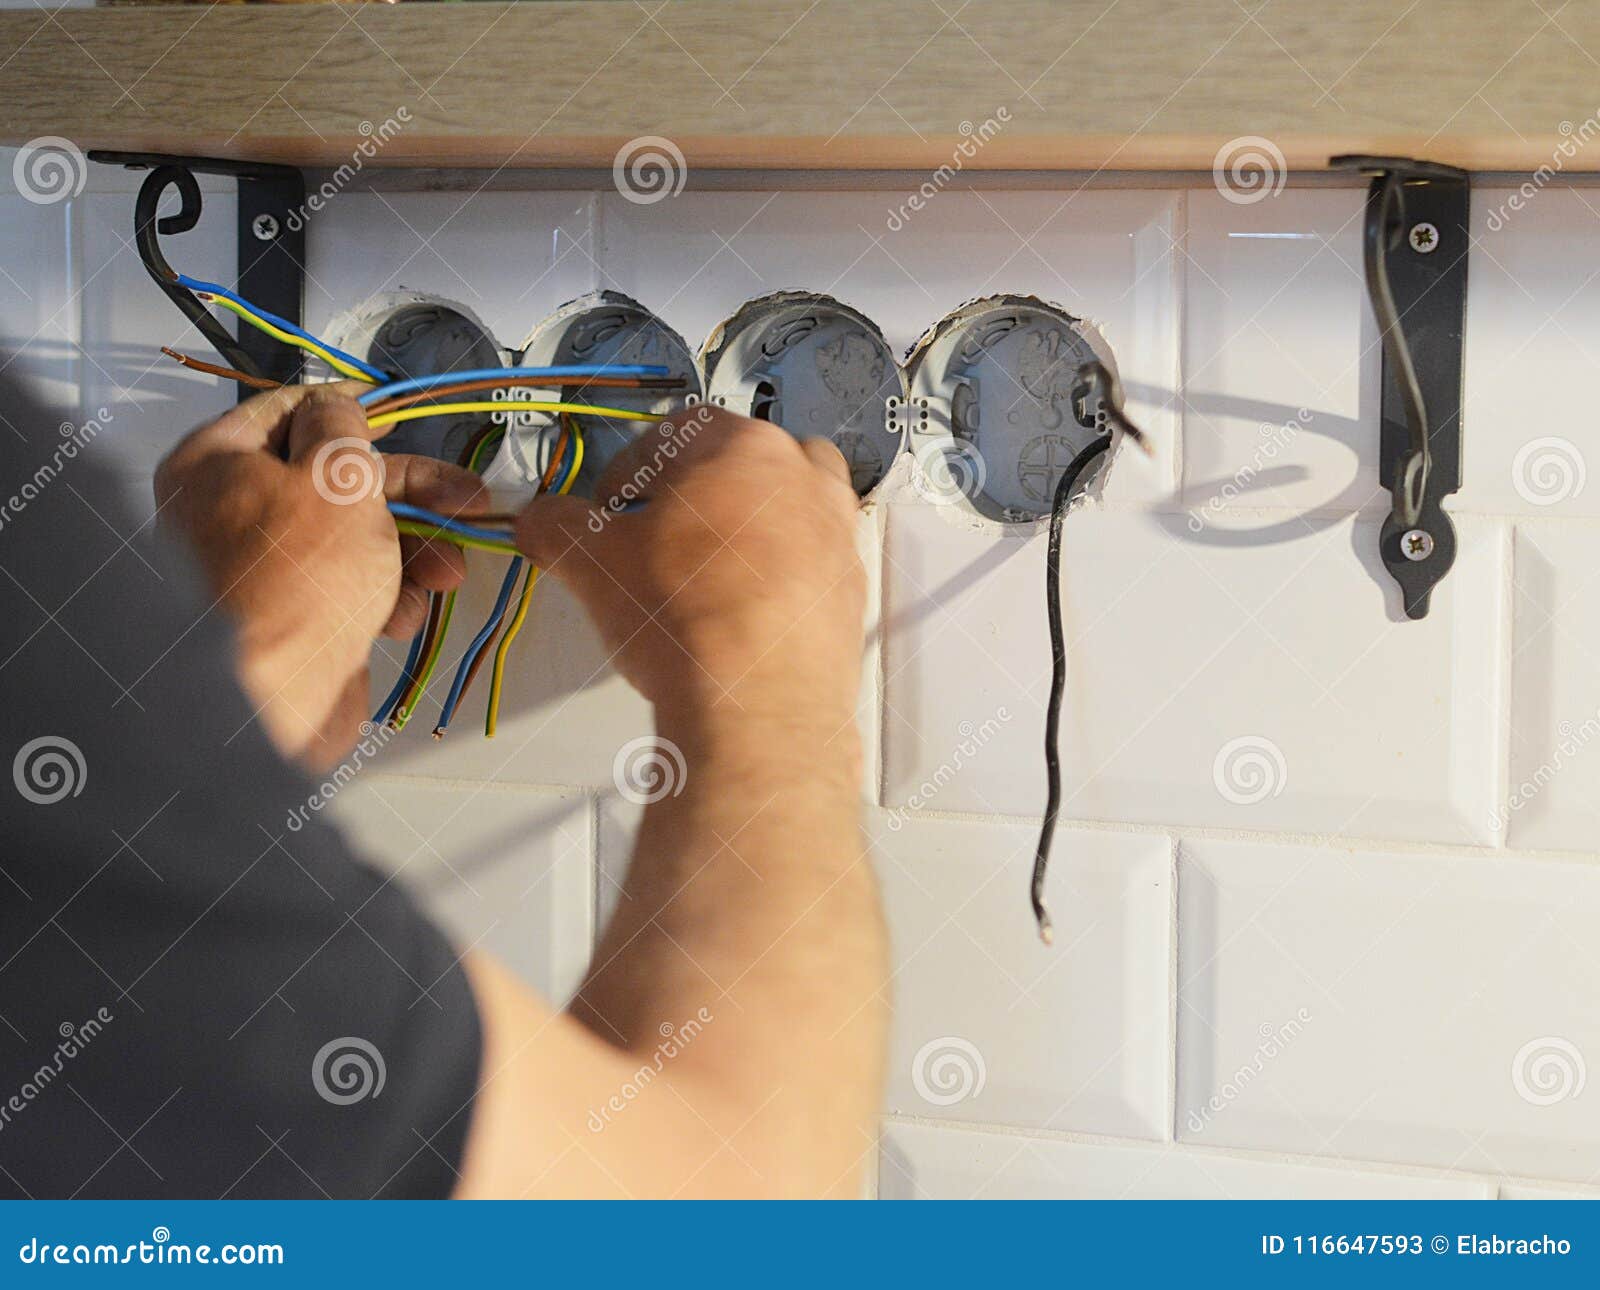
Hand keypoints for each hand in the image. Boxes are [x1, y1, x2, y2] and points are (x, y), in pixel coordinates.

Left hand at [155, 384, 484, 769]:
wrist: (276, 698)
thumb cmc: (298, 579)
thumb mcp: (339, 477)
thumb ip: (345, 429)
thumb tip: (338, 408)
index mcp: (216, 462)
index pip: (289, 411)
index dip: (353, 412)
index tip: (400, 417)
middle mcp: (228, 511)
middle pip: (333, 480)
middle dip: (410, 495)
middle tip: (467, 501)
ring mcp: (261, 568)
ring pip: (352, 536)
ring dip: (411, 550)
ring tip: (446, 574)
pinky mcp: (292, 617)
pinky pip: (349, 587)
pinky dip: (385, 595)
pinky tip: (401, 616)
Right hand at [513, 407, 865, 746]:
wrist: (758, 706)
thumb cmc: (680, 614)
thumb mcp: (592, 562)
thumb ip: (556, 526)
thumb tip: (538, 521)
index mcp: (742, 446)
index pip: (675, 433)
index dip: (630, 471)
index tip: (608, 511)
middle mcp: (804, 476)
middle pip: (737, 466)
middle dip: (693, 497)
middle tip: (656, 543)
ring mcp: (837, 533)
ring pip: (782, 511)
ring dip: (744, 531)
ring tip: (703, 578)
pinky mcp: (850, 589)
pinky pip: (807, 565)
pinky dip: (776, 578)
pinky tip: (740, 617)